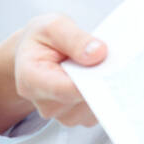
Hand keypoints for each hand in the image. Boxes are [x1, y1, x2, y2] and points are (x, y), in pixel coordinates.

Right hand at [12, 13, 107, 127]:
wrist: (35, 54)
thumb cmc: (42, 40)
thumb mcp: (54, 26)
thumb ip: (74, 38)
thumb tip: (98, 53)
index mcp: (31, 79)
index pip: (63, 88)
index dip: (88, 81)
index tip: (108, 68)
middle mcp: (45, 103)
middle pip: (82, 98)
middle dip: (100, 79)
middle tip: (113, 59)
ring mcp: (62, 114)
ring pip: (94, 106)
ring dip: (105, 86)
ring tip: (103, 64)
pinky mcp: (79, 117)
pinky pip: (100, 109)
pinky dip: (106, 92)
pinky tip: (103, 75)